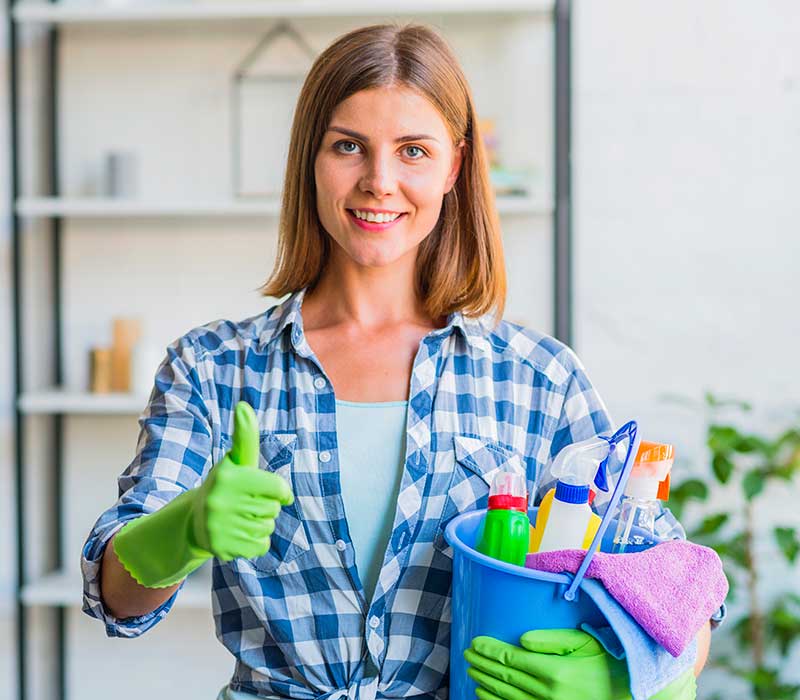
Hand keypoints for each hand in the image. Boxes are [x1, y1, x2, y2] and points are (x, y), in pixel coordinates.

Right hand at [113, 401, 293, 587]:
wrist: (195, 520)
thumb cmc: (227, 484)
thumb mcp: (237, 460)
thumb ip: (245, 435)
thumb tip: (243, 405)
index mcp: (228, 476)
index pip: (279, 488)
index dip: (280, 491)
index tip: (273, 490)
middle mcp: (221, 501)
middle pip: (273, 510)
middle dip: (266, 507)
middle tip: (245, 503)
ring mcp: (220, 527)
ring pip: (267, 528)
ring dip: (260, 524)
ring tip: (240, 517)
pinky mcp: (223, 549)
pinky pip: (261, 547)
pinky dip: (255, 542)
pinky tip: (238, 533)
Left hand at [463, 629, 695, 699]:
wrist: (629, 692)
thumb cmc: (607, 662)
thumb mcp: (583, 643)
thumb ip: (550, 640)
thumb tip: (521, 640)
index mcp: (555, 672)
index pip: (511, 660)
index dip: (489, 651)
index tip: (474, 642)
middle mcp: (548, 695)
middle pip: (505, 678)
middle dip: (482, 664)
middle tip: (467, 653)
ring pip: (506, 696)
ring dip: (485, 682)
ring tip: (471, 670)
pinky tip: (485, 694)